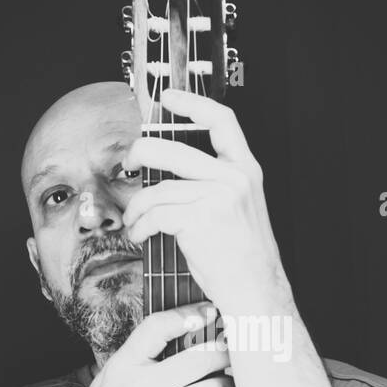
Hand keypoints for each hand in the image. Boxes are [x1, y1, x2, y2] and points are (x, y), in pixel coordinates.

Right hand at [59, 302, 239, 386]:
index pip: (158, 327)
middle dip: (227, 356)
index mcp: (123, 366)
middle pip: (201, 359)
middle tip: (236, 357)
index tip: (210, 312)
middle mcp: (141, 386)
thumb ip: (137, 361)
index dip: (188, 315)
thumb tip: (181, 337)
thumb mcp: (107, 382)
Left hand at [123, 89, 289, 315]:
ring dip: (136, 207)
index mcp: (246, 169)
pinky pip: (155, 214)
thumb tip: (168, 168)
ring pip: (157, 189)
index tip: (169, 98)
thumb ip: (214, 181)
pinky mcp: (199, 218)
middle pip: (171, 148)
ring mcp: (217, 196)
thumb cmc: (242, 255)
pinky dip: (141, 226)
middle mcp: (234, 177)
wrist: (256, 288)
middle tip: (130, 162)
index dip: (192, 104)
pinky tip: (141, 235)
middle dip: (140, 153)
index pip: (222, 120)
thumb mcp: (239, 206)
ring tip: (135, 221)